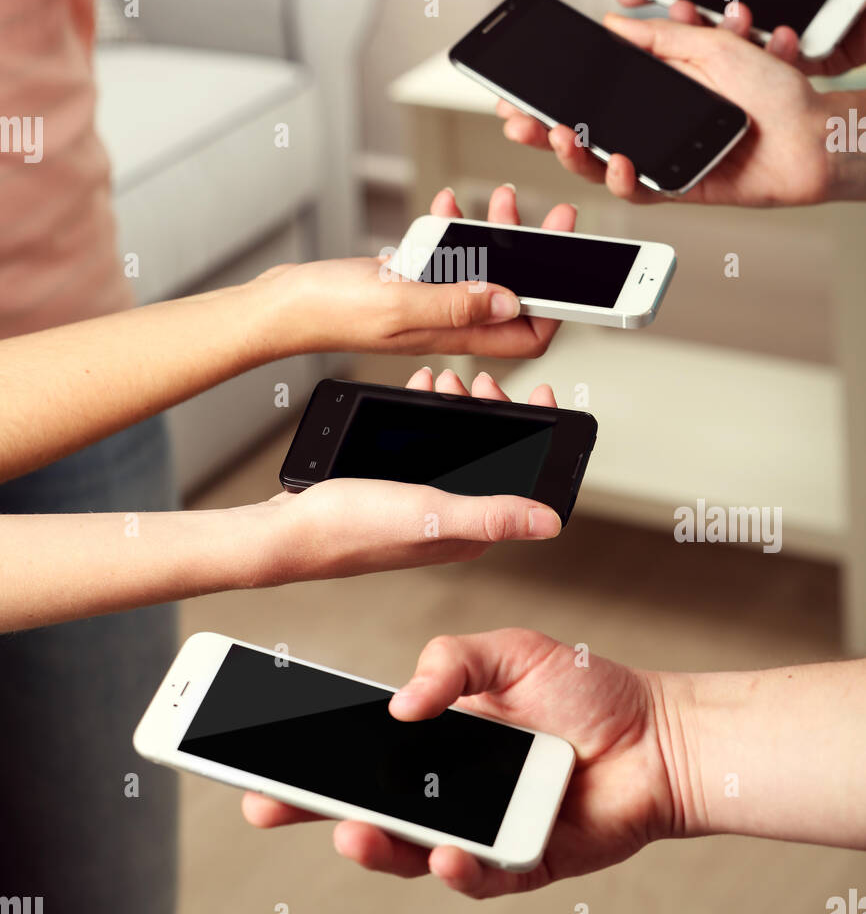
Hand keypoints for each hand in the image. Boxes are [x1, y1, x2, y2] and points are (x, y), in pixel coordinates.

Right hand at [241, 627, 678, 896]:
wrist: (658, 733)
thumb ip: (450, 662)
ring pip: (413, 852)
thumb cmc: (584, 689)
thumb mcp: (508, 650)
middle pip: (371, 808)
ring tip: (355, 831)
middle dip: (317, 808)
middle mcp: (452, 789)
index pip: (363, 751)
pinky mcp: (521, 863)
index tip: (263, 756)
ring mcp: (482, 830)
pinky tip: (446, 852)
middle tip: (273, 800)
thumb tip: (400, 701)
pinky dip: (457, 868)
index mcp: (441, 739)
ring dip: (379, 846)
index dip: (314, 757)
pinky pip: (479, 876)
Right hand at [245, 368, 562, 586]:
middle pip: (492, 459)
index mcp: (470, 531)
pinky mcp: (393, 491)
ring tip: (446, 383)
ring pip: (457, 449)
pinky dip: (425, 418)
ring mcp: (420, 504)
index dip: (537, 437)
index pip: (522, 483)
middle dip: (493, 413)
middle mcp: (450, 520)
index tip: (540, 395)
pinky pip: (422, 447)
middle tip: (480, 382)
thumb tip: (551, 521)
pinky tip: (416, 396)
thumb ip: (492, 515)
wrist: (289, 530)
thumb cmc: (353, 530)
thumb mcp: (431, 514)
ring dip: (458, 411)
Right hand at [248, 184, 576, 361]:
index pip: (524, 335)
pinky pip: (445, 255)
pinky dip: (451, 229)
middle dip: (534, 257)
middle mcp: (446, 321)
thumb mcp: (398, 302)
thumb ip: (454, 303)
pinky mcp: (408, 281)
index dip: (554, 310)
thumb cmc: (329, 310)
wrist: (282, 303)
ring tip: (497, 202)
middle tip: (548, 219)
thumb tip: (508, 300)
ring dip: (494, 234)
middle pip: (511, 295)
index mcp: (452, 334)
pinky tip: (445, 207)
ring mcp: (428, 300)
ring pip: (480, 269)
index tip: (569, 273)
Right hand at [498, 15, 834, 206]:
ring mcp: (660, 158)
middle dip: (543, 127)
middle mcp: (650, 124)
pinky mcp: (677, 188)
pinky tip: (616, 161)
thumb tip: (610, 27)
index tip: (516, 91)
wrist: (814, 131)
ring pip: (599, 163)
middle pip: (582, 131)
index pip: (588, 93)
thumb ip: (658, 38)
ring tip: (557, 134)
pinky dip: (622, 179)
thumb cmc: (774, 88)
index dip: (550, 95)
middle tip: (517, 120)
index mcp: (654, 88)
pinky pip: (638, 191)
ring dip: (571, 152)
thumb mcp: (712, 43)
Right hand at [616, 0, 865, 75]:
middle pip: (721, 14)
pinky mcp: (823, 61)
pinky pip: (784, 65)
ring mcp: (803, 34)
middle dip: (683, 15)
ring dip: (720, 33)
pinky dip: (767, 54)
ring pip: (746, 44)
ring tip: (698, 20)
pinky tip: (752, 40)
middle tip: (652, 11)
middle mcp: (787, 2)